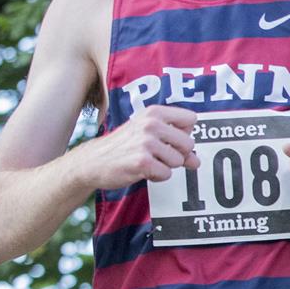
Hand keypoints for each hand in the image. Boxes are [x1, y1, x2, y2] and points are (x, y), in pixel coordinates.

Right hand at [80, 105, 197, 189]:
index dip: (184, 133)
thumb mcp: (148, 136)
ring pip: (178, 161)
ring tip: (145, 161)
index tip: (168, 138)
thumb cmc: (123, 147)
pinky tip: (141, 170)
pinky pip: (166, 174)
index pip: (191, 119)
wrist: (92, 161)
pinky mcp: (142, 162)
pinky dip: (157, 176)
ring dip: (165, 166)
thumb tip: (197, 162)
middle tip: (156, 154)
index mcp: (154, 112)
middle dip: (177, 154)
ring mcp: (146, 142)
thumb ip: (176, 145)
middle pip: (189, 143)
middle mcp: (151, 124)